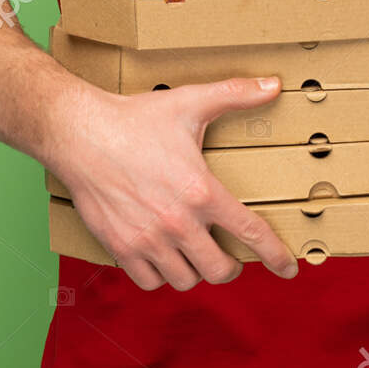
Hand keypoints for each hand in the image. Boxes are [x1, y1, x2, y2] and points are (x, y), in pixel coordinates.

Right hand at [55, 75, 298, 290]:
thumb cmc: (135, 119)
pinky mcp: (120, 247)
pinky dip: (161, 276)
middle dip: (231, 266)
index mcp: (201, 191)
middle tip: (230, 255)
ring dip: (196, 271)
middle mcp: (178, 223)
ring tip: (196, 255)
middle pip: (219, 270)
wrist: (80, 133)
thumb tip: (273, 85)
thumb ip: (235, 94)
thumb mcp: (190, 102)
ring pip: (186, 280)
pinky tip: (163, 258)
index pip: (250, 232)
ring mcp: (148, 239)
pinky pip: (150, 282)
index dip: (275, 254)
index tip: (288, 268)